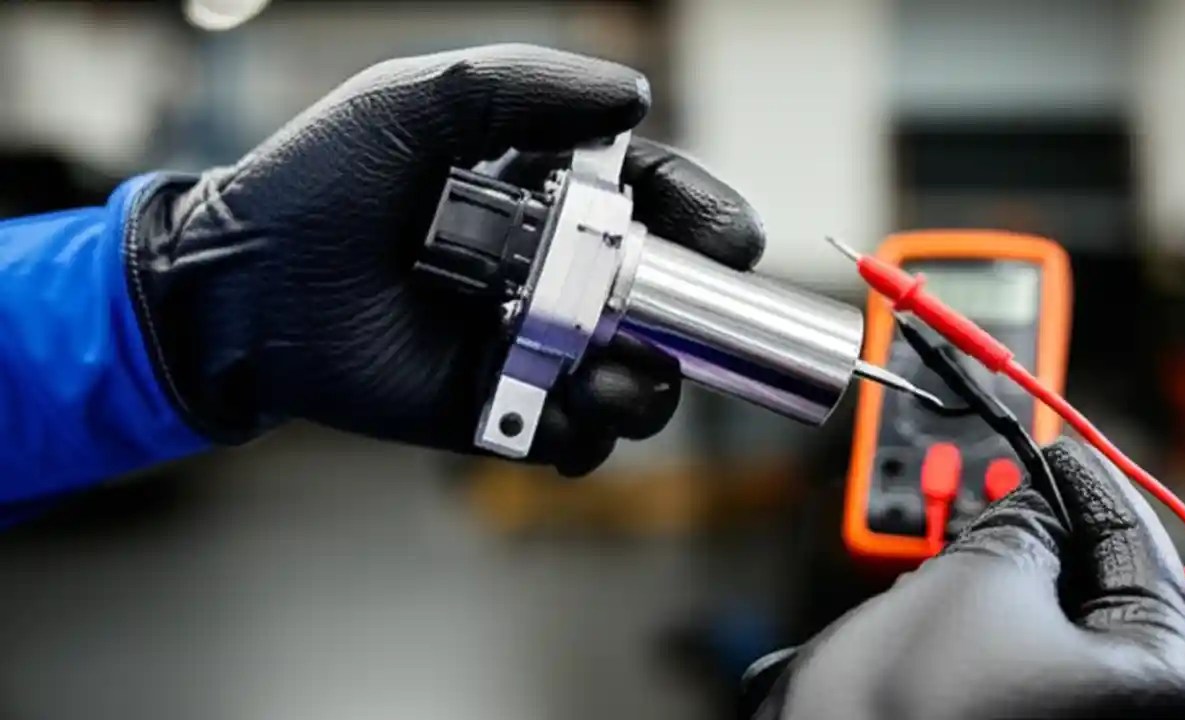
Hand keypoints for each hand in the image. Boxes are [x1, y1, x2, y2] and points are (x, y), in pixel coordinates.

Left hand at [126, 44, 763, 474]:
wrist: (246, 286)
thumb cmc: (321, 185)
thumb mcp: (416, 103)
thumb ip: (523, 88)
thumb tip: (634, 96)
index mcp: (547, 194)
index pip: (656, 203)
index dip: (705, 217)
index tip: (732, 239)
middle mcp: (553, 272)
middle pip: (668, 299)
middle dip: (699, 315)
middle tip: (689, 316)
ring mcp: (531, 345)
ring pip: (638, 377)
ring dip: (649, 383)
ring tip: (604, 370)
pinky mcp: (500, 411)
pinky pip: (575, 436)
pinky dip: (586, 432)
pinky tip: (560, 407)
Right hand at [747, 439, 1184, 718]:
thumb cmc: (912, 704)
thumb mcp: (978, 577)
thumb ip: (1024, 523)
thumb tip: (1037, 502)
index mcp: (1149, 684)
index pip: (1140, 556)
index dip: (1093, 488)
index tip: (1059, 451)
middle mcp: (1121, 717)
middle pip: (1096, 600)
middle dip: (1045, 539)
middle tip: (1010, 491)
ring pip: (1047, 637)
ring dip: (1004, 585)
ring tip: (963, 549)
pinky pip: (1013, 671)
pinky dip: (981, 632)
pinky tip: (942, 607)